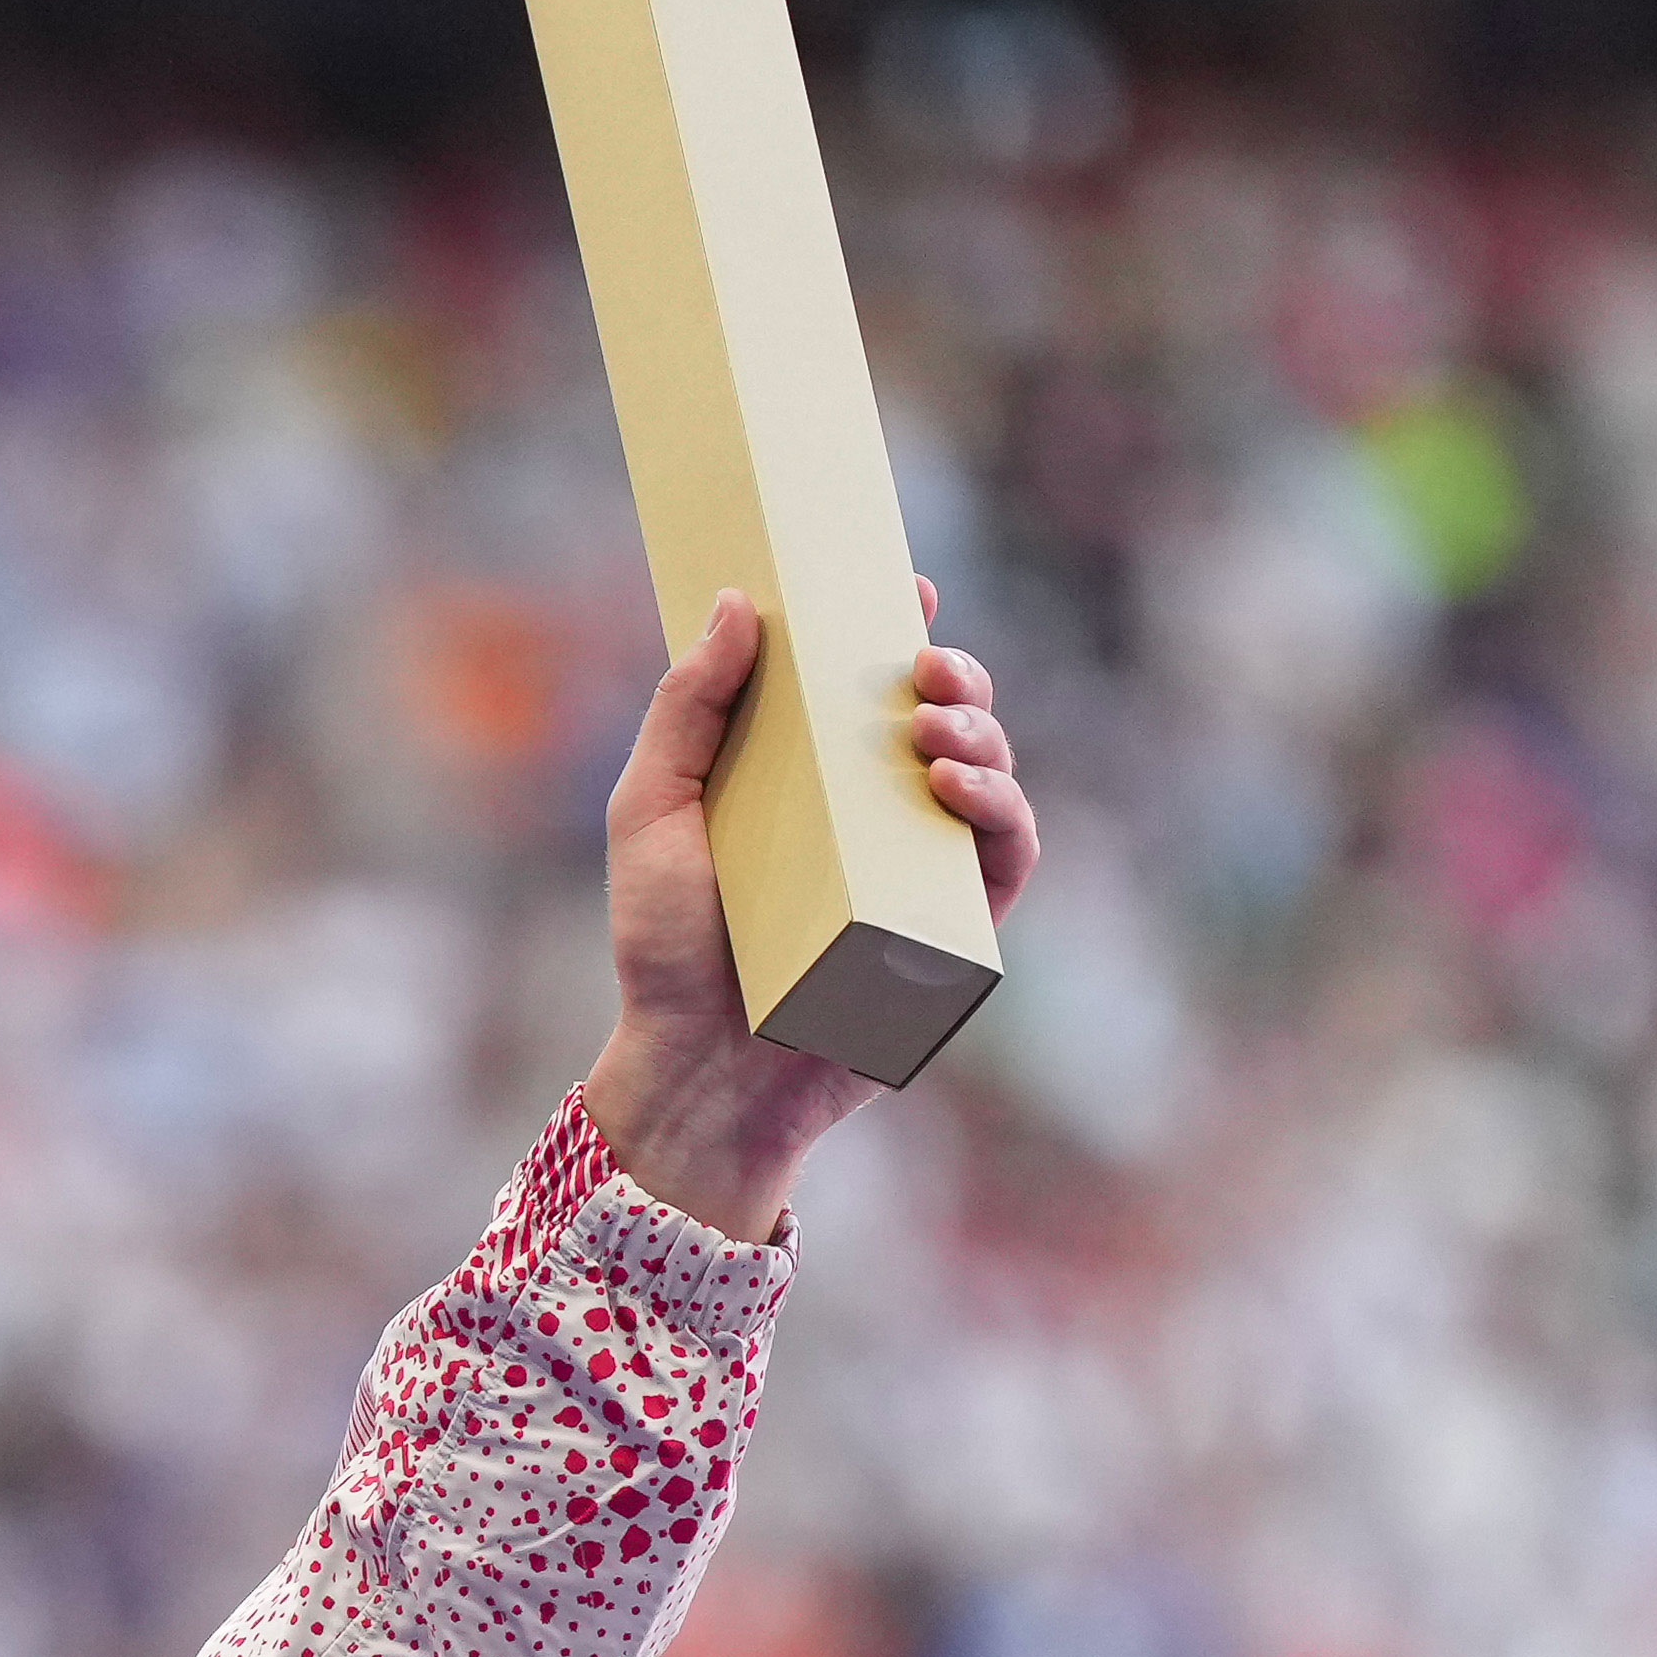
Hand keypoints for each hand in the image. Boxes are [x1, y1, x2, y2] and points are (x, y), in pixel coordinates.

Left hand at [578, 576, 1039, 1241]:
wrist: (695, 1071)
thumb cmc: (665, 949)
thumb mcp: (650, 812)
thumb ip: (686, 708)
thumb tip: (736, 600)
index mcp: (806, 779)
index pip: (866, 688)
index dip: (897, 629)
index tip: (905, 585)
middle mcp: (872, 818)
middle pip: (944, 721)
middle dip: (953, 676)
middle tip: (923, 663)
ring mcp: (919, 872)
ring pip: (989, 777)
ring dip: (981, 732)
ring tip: (931, 725)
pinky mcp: (954, 930)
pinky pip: (1006, 856)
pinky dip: (999, 811)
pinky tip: (956, 785)